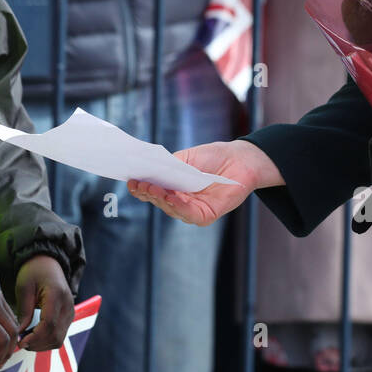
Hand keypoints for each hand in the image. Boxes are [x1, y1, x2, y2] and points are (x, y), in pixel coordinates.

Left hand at [14, 255, 73, 351]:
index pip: (48, 323)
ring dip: (42, 345)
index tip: (21, 342)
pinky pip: (60, 335)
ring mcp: (70, 312)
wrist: (47, 262)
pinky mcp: (68, 317)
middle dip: (37, 344)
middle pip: (55, 335)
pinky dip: (47, 340)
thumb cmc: (34, 271)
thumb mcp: (24, 287)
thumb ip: (24, 311)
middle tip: (21, 342)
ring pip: (59, 339)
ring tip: (26, 340)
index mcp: (56, 294)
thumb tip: (21, 334)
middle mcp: (67, 305)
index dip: (34, 337)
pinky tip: (34, 336)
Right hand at [128, 139, 278, 225]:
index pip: (153, 192)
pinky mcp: (207, 214)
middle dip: (147, 193)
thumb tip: (148, 170)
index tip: (131, 180)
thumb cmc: (212, 158)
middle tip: (139, 183)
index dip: (141, 188)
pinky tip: (171, 196)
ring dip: (160, 199)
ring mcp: (193, 209)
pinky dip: (178, 206)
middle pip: (159, 201)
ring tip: (152, 187)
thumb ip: (168, 167)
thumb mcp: (185, 159)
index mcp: (173, 188)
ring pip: (171, 209)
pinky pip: (189, 214)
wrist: (239, 159)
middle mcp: (181, 201)